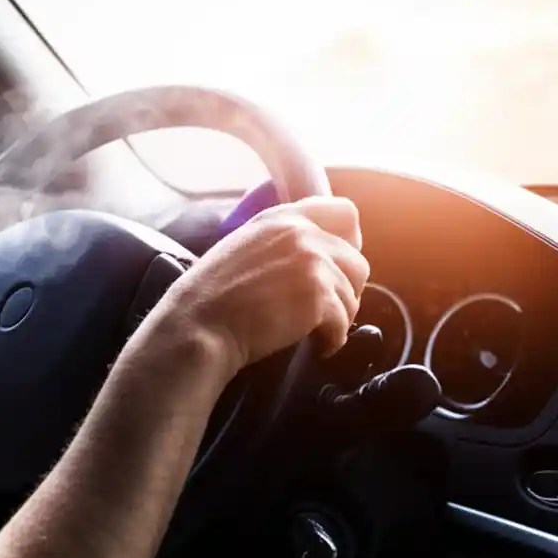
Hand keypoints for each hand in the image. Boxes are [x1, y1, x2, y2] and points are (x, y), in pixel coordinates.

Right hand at [143, 196, 368, 375]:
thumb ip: (279, 240)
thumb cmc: (211, 295)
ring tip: (312, 331)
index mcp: (281, 218)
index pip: (344, 211)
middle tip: (323, 309)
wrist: (200, 324)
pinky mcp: (317, 298)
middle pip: (357, 261)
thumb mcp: (242, 245)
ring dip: (338, 317)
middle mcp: (301, 234)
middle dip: (346, 289)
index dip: (349, 240)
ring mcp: (312, 264)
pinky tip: (315, 346)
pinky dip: (332, 340)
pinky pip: (344, 324)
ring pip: (353, 296)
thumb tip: (311, 254)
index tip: (337, 263)